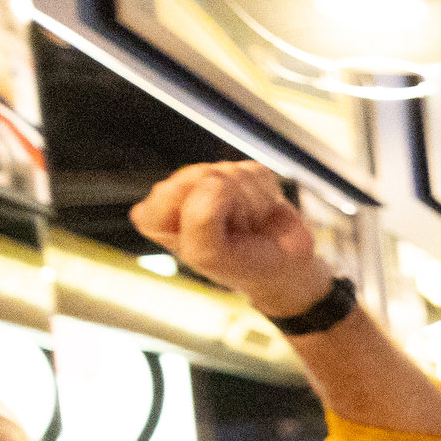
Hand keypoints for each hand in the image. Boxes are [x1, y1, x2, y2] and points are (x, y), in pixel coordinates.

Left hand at [131, 162, 330, 318]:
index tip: (214, 240)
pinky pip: (256, 171)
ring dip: (252, 205)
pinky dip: (267, 195)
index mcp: (155, 218)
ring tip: (250, 226)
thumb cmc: (242, 266)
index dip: (202, 214)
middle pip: (205, 175)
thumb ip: (200, 219)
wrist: (286, 269)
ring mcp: (211, 181)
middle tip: (236, 231)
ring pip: (233, 172)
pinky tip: (261, 213)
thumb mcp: (209, 255)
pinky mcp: (242, 172)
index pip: (172, 191)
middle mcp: (178, 195)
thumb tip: (213, 180)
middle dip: (231, 206)